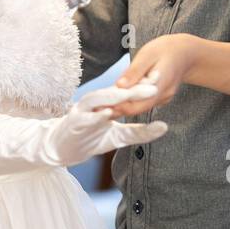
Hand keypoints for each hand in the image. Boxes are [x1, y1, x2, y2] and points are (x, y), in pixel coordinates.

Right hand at [51, 82, 167, 163]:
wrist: (64, 150)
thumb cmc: (92, 139)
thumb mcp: (120, 137)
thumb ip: (140, 132)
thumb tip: (165, 126)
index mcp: (107, 102)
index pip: (126, 90)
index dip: (142, 84)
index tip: (160, 78)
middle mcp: (95, 102)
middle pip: (115, 90)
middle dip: (133, 87)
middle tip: (153, 85)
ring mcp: (83, 111)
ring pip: (98, 98)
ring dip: (114, 96)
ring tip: (130, 94)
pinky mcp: (74, 123)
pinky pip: (85, 117)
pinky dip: (95, 115)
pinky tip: (106, 113)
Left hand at [109, 34, 196, 115]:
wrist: (186, 53)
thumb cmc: (166, 49)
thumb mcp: (148, 54)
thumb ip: (134, 71)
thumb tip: (119, 86)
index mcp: (161, 83)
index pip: (139, 102)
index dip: (119, 106)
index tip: (101, 106)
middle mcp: (163, 95)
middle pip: (138, 108)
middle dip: (117, 109)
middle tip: (96, 108)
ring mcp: (163, 99)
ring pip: (140, 107)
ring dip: (122, 106)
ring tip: (102, 105)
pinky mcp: (161, 99)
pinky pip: (144, 102)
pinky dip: (130, 101)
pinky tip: (117, 98)